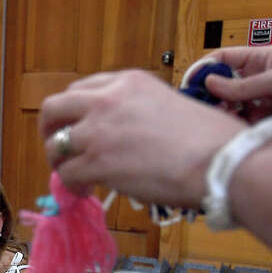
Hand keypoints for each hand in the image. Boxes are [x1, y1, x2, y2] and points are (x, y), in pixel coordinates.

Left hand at [39, 69, 245, 205]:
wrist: (222, 160)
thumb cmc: (210, 138)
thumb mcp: (167, 103)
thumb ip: (134, 111)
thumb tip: (117, 135)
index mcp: (127, 81)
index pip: (81, 89)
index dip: (73, 112)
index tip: (76, 127)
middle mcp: (107, 100)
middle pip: (54, 108)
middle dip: (49, 130)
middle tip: (58, 149)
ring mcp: (98, 130)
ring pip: (55, 145)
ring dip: (60, 163)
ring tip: (75, 176)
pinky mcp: (96, 162)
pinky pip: (66, 174)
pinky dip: (71, 185)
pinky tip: (85, 190)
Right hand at [205, 45, 271, 139]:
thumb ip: (242, 85)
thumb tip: (208, 82)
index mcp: (263, 60)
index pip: (225, 58)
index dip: (206, 67)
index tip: (190, 82)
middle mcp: (259, 79)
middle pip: (224, 83)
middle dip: (211, 93)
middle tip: (201, 104)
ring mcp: (262, 100)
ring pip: (231, 104)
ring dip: (222, 110)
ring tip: (219, 117)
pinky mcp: (266, 120)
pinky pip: (242, 122)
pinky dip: (235, 124)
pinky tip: (233, 127)